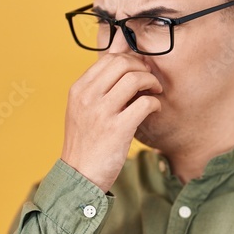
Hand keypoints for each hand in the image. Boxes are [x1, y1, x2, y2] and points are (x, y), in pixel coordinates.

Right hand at [60, 53, 162, 192]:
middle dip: (142, 68)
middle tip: (150, 80)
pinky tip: (154, 109)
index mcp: (78, 89)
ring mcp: (102, 113)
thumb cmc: (85, 142)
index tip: (139, 70)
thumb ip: (97, 88)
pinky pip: (144, 103)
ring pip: (134, 79)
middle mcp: (88, 97)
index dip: (130, 60)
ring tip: (155, 92)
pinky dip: (155, 103)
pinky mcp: (118, 129)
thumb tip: (121, 65)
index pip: (108, 58)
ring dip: (151, 82)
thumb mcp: (81, 109)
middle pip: (122, 63)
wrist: (80, 174)